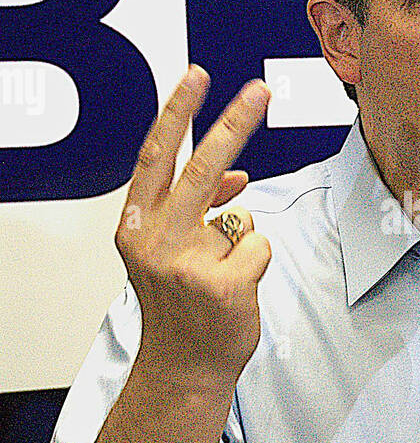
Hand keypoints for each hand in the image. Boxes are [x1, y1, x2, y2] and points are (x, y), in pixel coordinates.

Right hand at [115, 66, 272, 391]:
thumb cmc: (180, 304)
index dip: (177, 112)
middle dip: (234, 123)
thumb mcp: (171, 249)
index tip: (197, 76)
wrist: (183, 366)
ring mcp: (187, 264)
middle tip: (260, 91)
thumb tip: (237, 176)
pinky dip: (257, 263)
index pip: (157, 156)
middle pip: (203, 167)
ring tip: (221, 274)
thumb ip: (197, 210)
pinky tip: (236, 288)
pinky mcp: (223, 285)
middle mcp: (155, 240)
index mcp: (135, 225)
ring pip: (242, 218)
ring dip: (242, 241)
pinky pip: (260, 246)